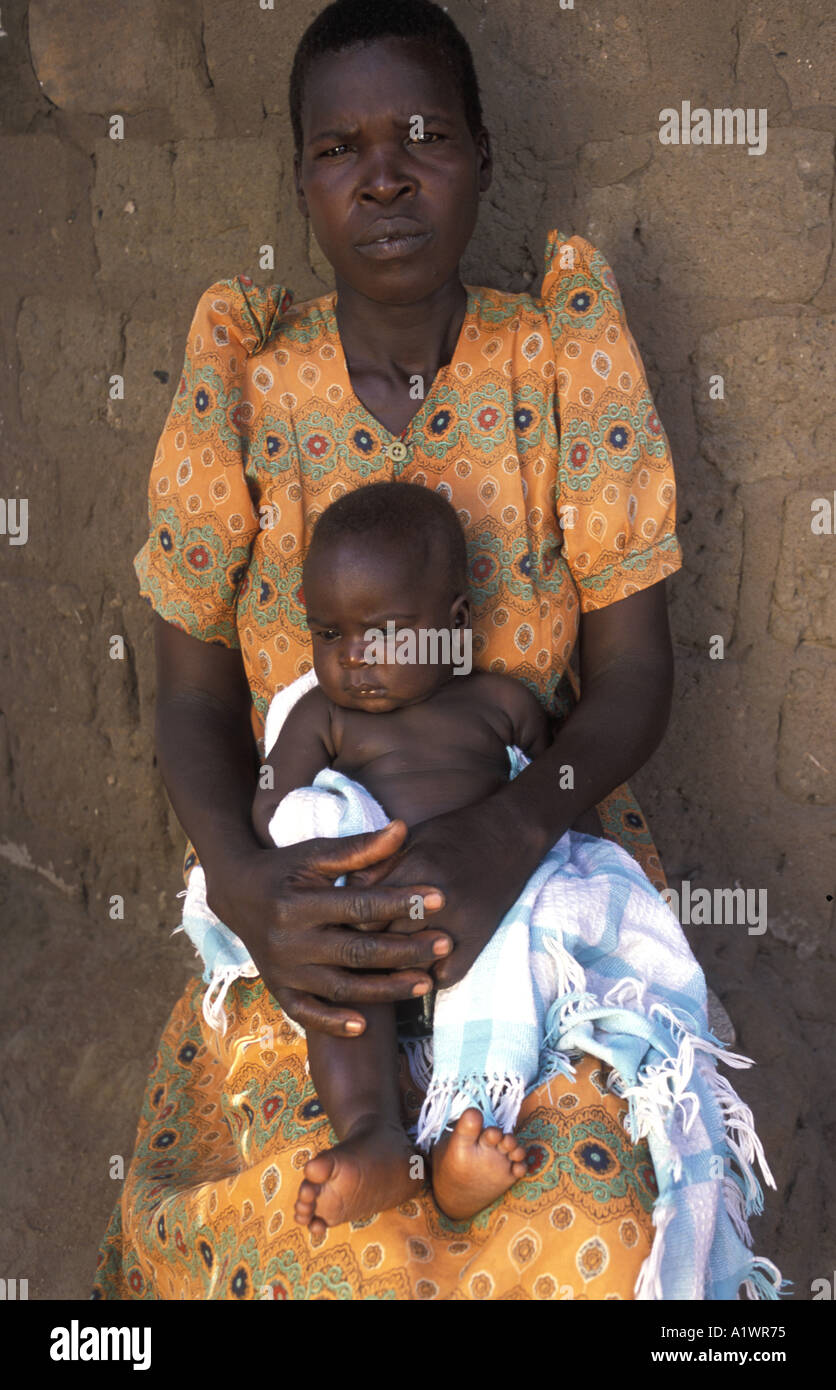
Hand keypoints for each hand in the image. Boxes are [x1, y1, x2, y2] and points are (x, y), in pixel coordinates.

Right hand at [203, 821, 450, 1035]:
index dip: (399, 902)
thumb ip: (359, 848)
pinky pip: (306, 1012)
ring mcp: (284, 969)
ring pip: (340, 987)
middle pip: (356, 952)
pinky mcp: (279, 989)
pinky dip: (332, 1023)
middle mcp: (289, 940)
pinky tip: (365, 1026)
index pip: (358, 905)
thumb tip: (402, 829)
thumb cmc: (286, 869)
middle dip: (404, 950)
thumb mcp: (316, 854)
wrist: (237, 893)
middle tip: (445, 944)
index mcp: (298, 903)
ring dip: (384, 990)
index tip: (439, 898)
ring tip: (426, 983)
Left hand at [346, 799, 542, 988]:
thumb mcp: (412, 840)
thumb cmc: (454, 833)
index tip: (337, 929)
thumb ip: (378, 866)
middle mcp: (437, 899)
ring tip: (377, 970)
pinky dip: (429, 977)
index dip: (348, 923)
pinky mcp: (480, 938)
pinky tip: (417, 971)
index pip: (366, 913)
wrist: (511, 834)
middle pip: (386, 941)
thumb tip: (344, 893)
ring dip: (395, 969)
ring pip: (413, 963)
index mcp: (415, 870)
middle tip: (347, 957)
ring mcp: (461, 922)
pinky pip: (446, 975)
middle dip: (365, 951)